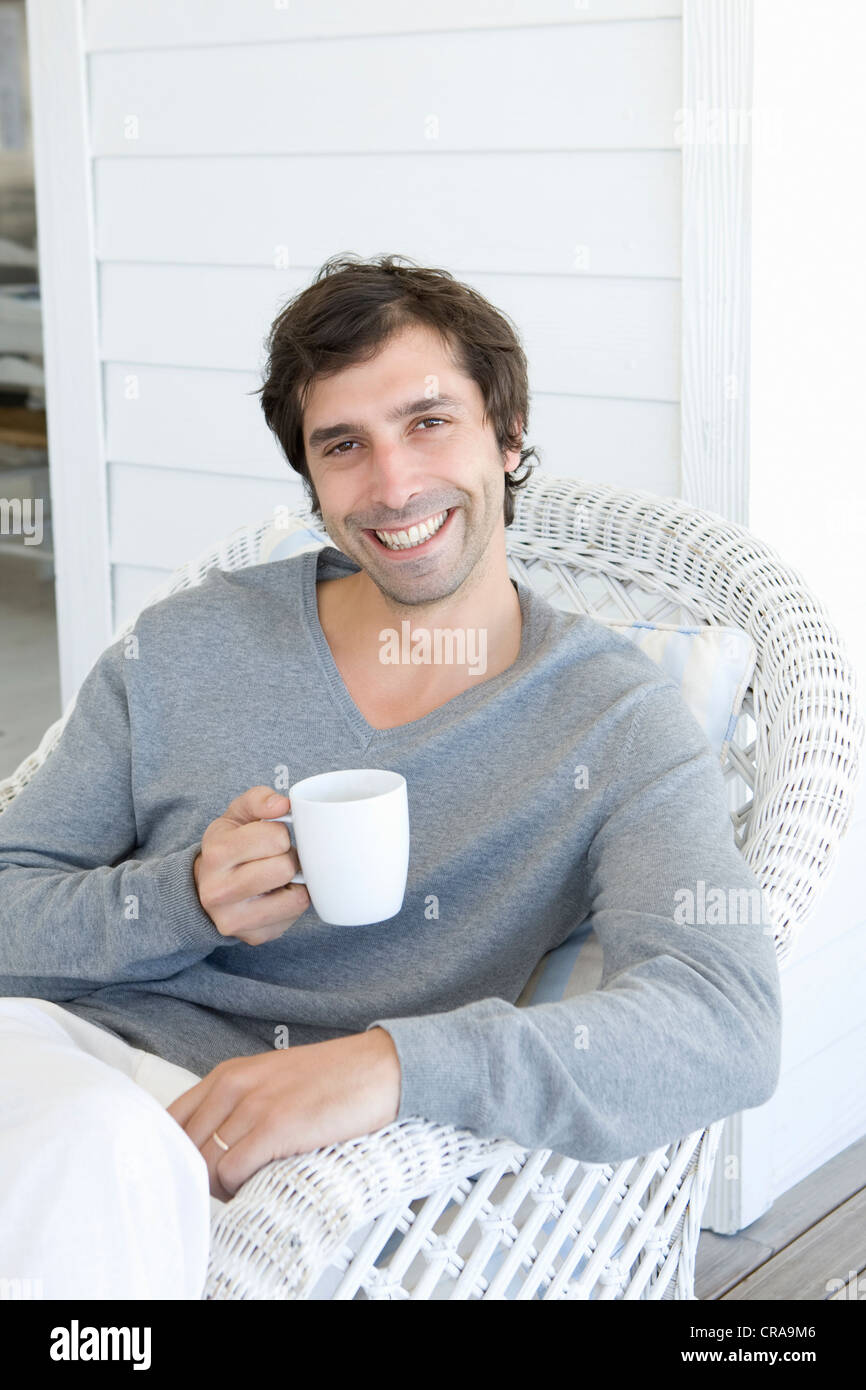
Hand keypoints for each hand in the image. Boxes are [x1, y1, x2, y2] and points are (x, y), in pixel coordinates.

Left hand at [166, 1028, 401, 1200]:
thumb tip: (212, 1149)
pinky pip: (230, 1172)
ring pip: (204, 1163)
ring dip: (220, 1187)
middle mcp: (233, 1085)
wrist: (381, 1070)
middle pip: (184, 1146)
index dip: (175, 1152)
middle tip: (228, 1185)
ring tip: (247, 1186)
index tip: (194, 1170)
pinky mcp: (275, 1127)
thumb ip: (238, 1107)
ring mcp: (253, 1105)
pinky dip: (238, 1189)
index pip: (171, 1119)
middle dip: (200, 1174)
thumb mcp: (272, 1082)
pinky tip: (260, 1184)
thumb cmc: (333, 1080)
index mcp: (228, 1074)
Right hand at [193, 785, 310, 943]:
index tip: (271, 838)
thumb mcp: (237, 815)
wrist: (205, 888)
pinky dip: (293, 902)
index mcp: (216, 853)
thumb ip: (259, 800)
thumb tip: (282, 805)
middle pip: (285, 868)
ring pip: (296, 897)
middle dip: (289, 858)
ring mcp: (234, 919)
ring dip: (295, 882)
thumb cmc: (231, 846)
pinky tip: (277, 895)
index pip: (275, 837)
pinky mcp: (253, 937)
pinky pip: (295, 916)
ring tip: (279, 876)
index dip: (281, 833)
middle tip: (278, 858)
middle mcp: (219, 890)